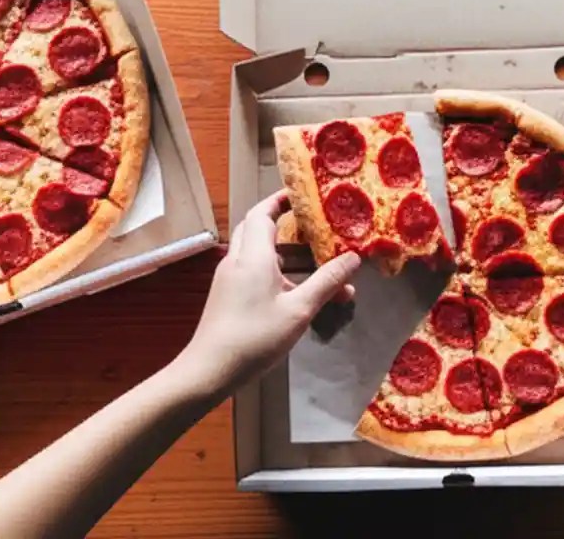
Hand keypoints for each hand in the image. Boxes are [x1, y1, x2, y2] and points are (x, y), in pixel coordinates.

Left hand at [173, 190, 360, 393]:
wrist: (209, 370)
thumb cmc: (255, 337)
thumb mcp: (299, 310)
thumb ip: (327, 282)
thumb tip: (353, 258)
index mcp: (253, 255)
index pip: (264, 212)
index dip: (282, 199)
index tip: (304, 193)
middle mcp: (239, 260)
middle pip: (261, 229)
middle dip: (289, 225)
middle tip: (317, 224)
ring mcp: (232, 280)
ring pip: (263, 256)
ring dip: (292, 258)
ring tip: (325, 268)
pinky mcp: (231, 297)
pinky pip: (258, 275)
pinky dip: (282, 276)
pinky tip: (306, 295)